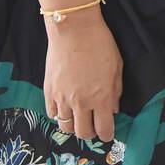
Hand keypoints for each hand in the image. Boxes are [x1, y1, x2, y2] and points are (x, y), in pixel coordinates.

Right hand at [44, 9, 122, 141]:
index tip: (108, 134)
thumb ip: (115, 92)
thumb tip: (113, 110)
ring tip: (79, 118)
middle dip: (90, 134)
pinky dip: (59, 115)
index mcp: (101, 97)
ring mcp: (62, 98)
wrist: (74, 30)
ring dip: (74, 126)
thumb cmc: (100, 45)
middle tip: (94, 127)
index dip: (108, 135)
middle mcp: (80, 102)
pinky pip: (52, 113)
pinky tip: (66, 107)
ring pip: (65, 127)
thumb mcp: (116, 68)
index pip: (104, 129)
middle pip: (83, 133)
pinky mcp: (48, 91)